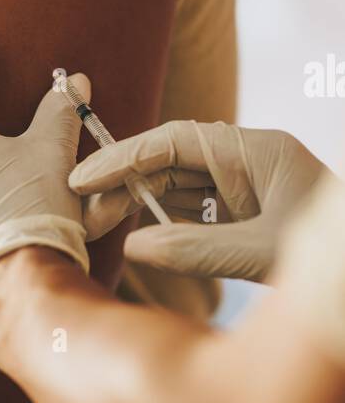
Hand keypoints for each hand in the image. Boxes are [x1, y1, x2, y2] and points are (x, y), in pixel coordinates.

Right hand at [69, 119, 330, 281]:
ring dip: (137, 205)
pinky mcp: (245, 216)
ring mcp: (246, 189)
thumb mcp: (262, 254)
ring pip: (177, 188)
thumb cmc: (331, 262)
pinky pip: (193, 212)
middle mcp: (248, 162)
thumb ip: (196, 249)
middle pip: (170, 162)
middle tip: (84, 214)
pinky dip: (161, 224)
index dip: (124, 157)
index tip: (83, 178)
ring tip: (97, 225)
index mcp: (257, 151)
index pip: (175, 141)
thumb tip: (133, 246)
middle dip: (124, 184)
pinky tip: (134, 237)